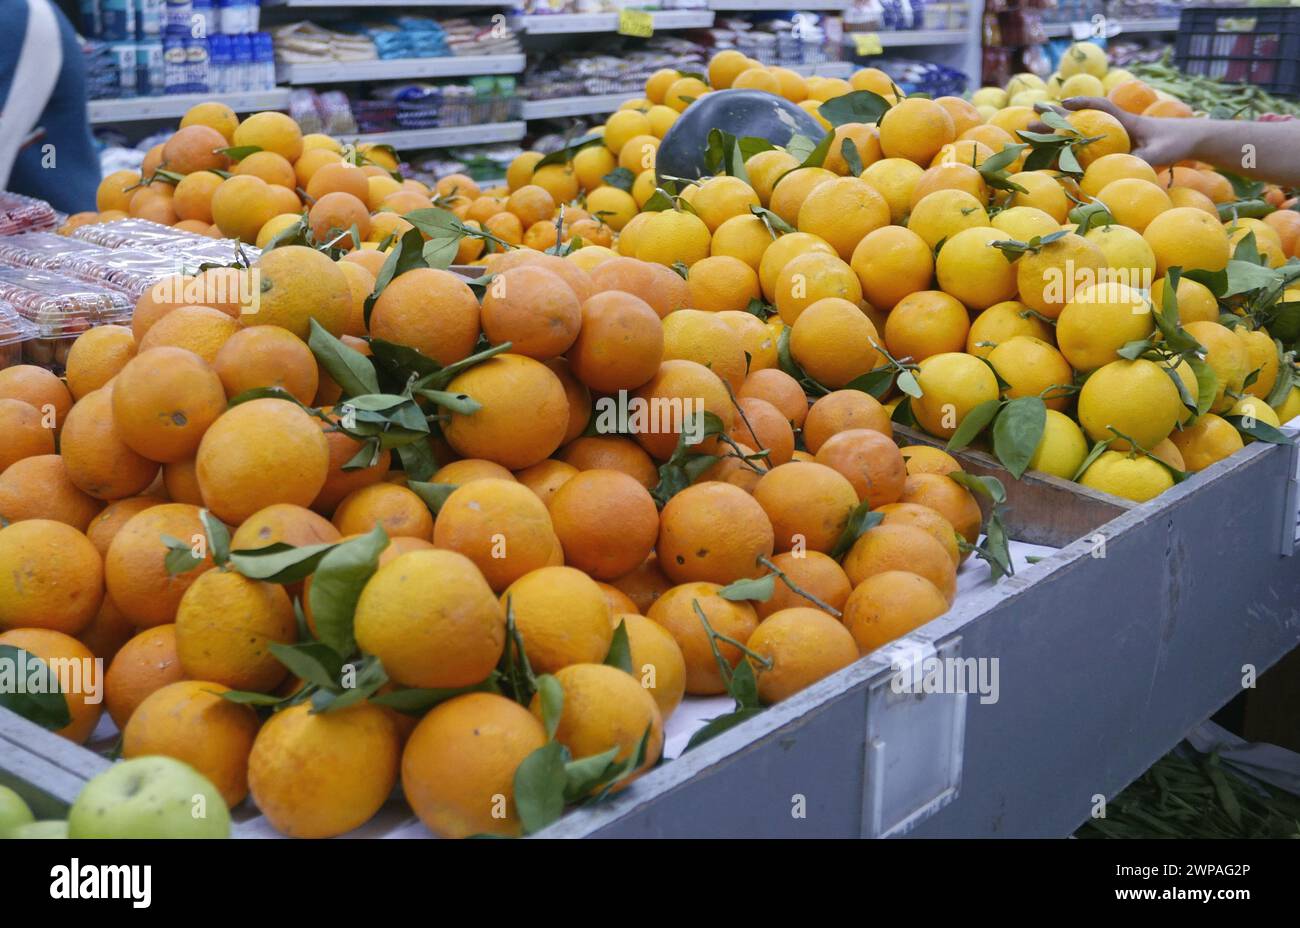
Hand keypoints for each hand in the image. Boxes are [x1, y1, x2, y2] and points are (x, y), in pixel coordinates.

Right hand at [1027, 96, 1199, 167]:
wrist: (1188, 139)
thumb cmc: (1176, 142)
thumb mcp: (1161, 152)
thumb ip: (1143, 159)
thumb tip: (1124, 167)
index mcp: (1125, 122)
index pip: (1100, 107)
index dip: (1082, 104)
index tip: (1064, 104)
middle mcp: (1113, 125)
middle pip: (1078, 118)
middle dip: (1053, 118)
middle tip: (1029, 117)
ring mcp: (1109, 134)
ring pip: (1076, 129)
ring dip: (1053, 129)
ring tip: (1030, 127)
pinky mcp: (1110, 145)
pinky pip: (1082, 144)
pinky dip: (1063, 145)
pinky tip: (1047, 150)